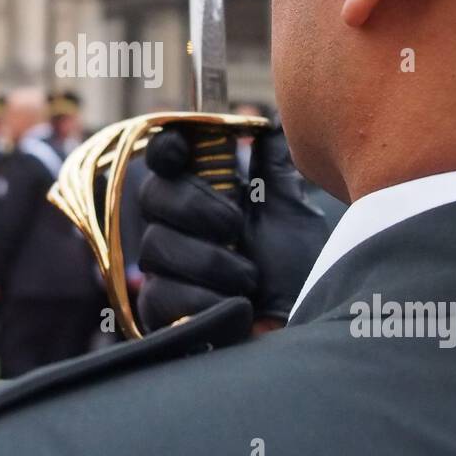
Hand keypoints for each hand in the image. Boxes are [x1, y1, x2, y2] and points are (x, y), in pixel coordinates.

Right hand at [137, 125, 329, 331]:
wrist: (303, 334)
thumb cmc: (299, 275)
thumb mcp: (292, 213)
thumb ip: (273, 167)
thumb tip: (270, 121)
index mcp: (204, 194)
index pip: (166, 157)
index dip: (167, 146)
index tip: (182, 150)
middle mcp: (177, 227)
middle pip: (152, 194)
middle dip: (196, 207)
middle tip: (235, 226)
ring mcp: (164, 270)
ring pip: (156, 245)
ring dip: (212, 262)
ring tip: (249, 280)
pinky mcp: (159, 313)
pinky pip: (160, 294)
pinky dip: (204, 300)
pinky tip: (233, 308)